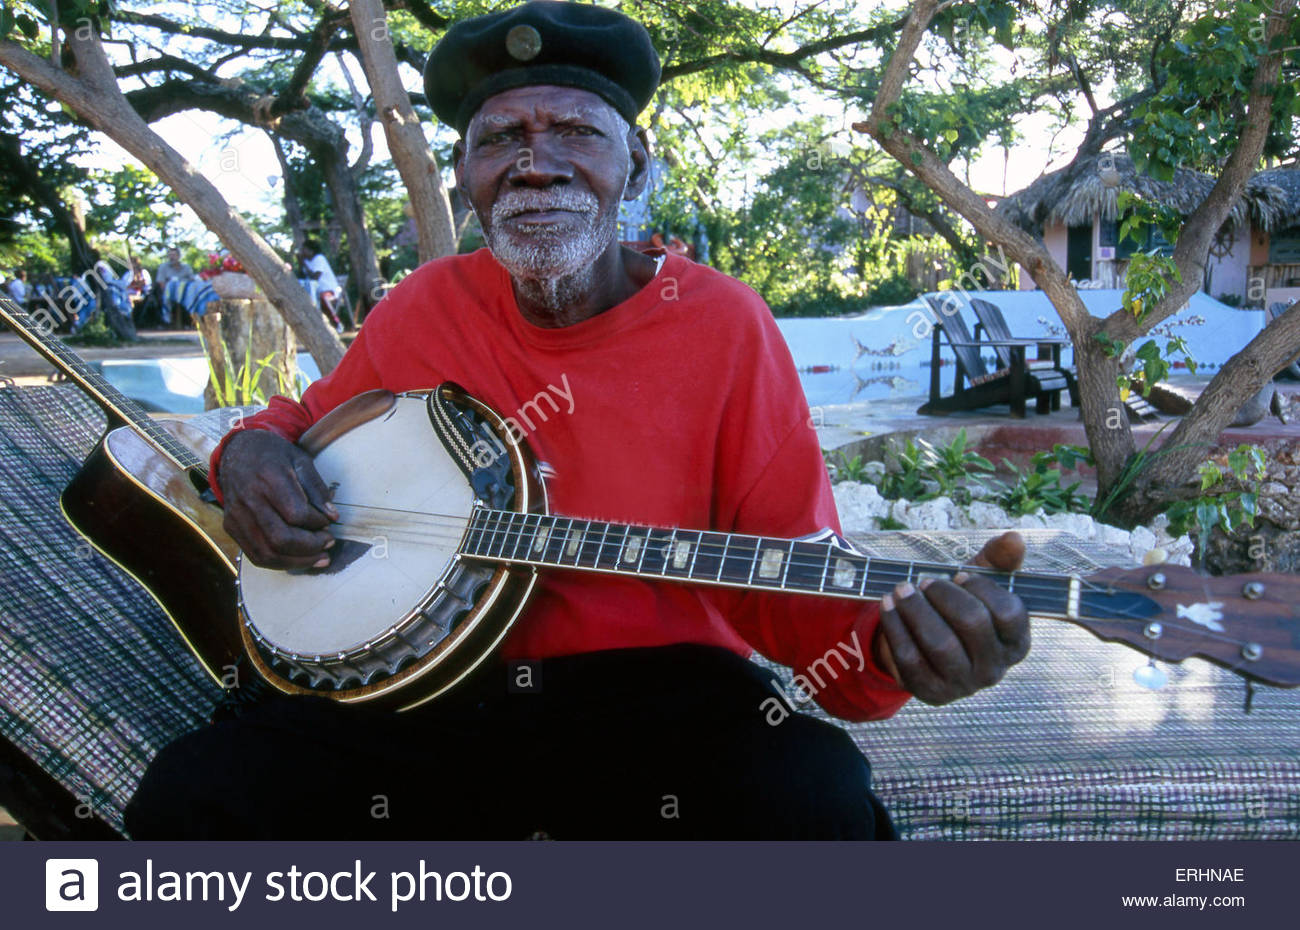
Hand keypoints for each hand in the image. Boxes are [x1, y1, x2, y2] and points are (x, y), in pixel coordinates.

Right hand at [218, 429, 337, 569]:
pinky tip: (298, 559)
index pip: (296, 514)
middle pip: (281, 538)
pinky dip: (280, 563)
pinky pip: (255, 555)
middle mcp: (249, 499)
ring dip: (298, 561)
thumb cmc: (273, 455)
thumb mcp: (301, 460)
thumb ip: (317, 489)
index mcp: (268, 478)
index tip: (328, 522)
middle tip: (328, 543)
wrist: (237, 451)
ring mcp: (237, 515)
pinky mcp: (231, 526)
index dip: (317, 523)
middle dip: (311, 547)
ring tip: (319, 557)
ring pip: (267, 552)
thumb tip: (332, 517)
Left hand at [871, 531, 1030, 704]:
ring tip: (901, 589)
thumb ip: (998, 559)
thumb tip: (1014, 537)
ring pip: (940, 644)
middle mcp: (995, 669)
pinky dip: (895, 627)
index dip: (982, 588)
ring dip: (916, 609)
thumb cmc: (959, 608)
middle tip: (924, 581)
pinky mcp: (931, 692)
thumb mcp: (978, 582)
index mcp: (1016, 642)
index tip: (958, 575)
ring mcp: (963, 684)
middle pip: (973, 624)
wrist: (925, 647)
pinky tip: (887, 606)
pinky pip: (910, 659)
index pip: (1009, 612)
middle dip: (944, 595)